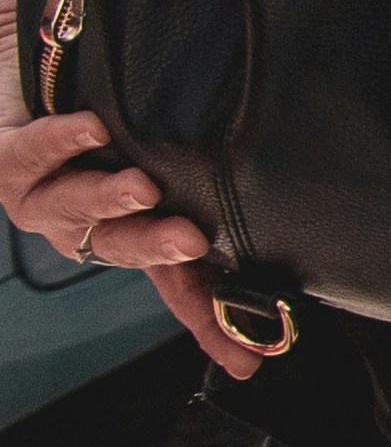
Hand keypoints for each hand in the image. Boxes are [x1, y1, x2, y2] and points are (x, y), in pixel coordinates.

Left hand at [2, 110, 252, 375]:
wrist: (23, 90)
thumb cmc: (101, 121)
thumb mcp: (164, 158)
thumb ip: (213, 185)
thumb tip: (304, 193)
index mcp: (129, 235)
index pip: (179, 285)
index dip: (211, 322)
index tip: (246, 356)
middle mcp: (86, 225)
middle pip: (123, 245)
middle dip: (156, 246)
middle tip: (190, 240)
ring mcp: (44, 196)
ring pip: (73, 206)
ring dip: (108, 199)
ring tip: (140, 188)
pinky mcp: (5, 159)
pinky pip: (31, 154)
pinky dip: (61, 142)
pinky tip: (93, 128)